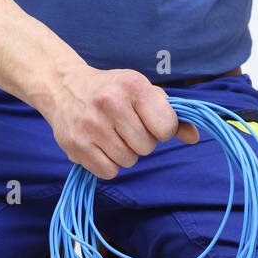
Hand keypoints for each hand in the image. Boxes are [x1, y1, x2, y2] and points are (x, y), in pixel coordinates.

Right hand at [39, 65, 198, 178]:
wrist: (63, 87)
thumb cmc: (112, 91)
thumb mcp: (142, 92)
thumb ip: (171, 114)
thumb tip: (194, 137)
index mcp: (133, 85)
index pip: (166, 127)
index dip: (162, 130)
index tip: (150, 123)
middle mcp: (110, 102)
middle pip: (147, 147)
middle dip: (140, 142)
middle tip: (125, 128)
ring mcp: (90, 125)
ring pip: (128, 161)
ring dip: (123, 153)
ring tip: (110, 135)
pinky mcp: (75, 145)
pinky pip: (108, 172)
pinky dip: (107, 164)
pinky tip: (99, 146)